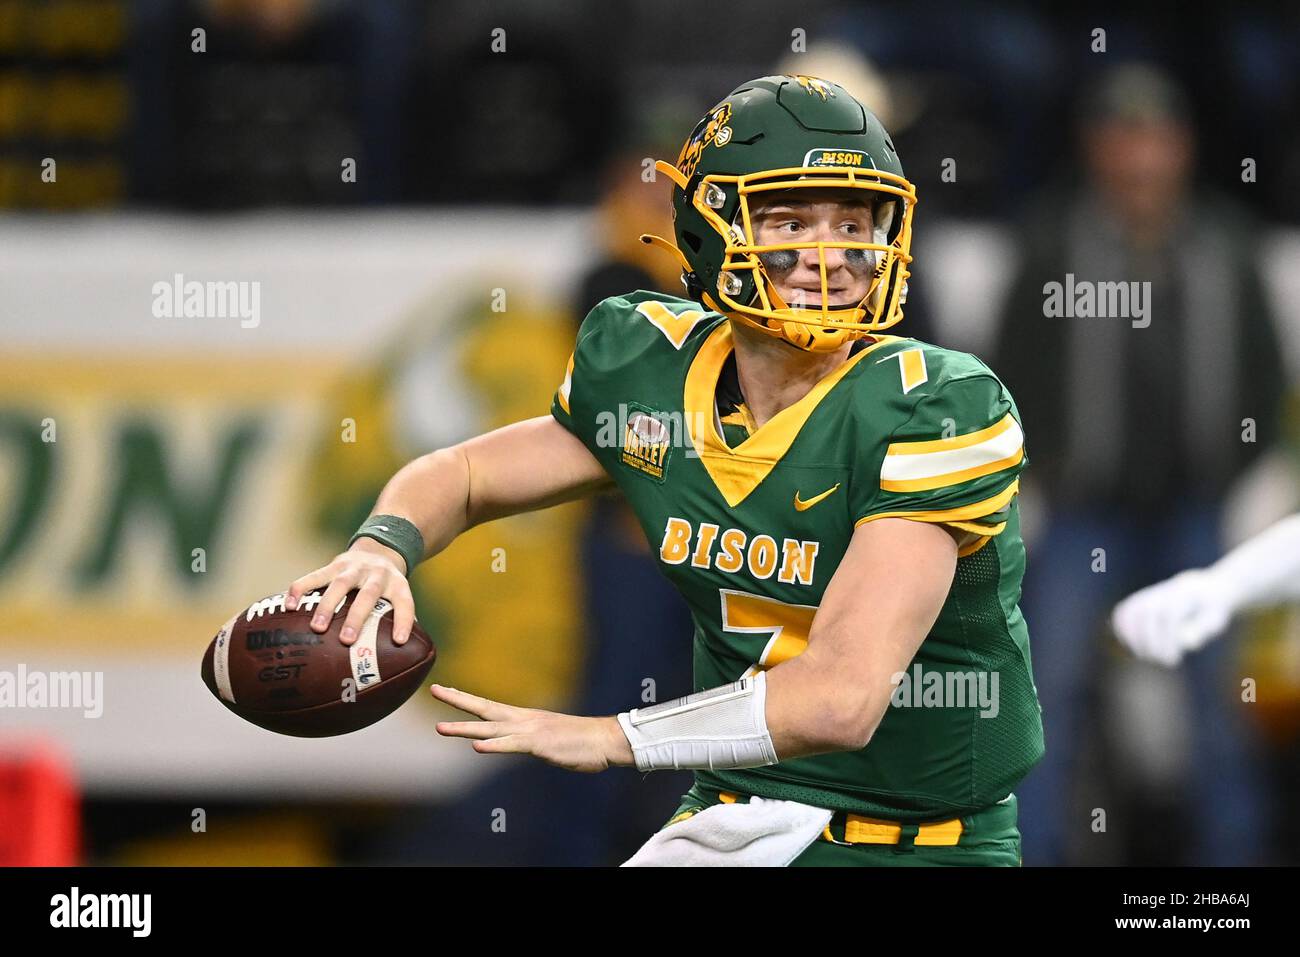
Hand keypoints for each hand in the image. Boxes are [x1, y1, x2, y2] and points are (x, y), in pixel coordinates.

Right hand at [285, 538, 415, 645]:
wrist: (378, 550)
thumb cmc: (387, 586)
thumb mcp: (399, 597)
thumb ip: (399, 621)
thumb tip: (398, 657)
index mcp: (397, 585)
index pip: (405, 603)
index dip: (404, 621)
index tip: (399, 641)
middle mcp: (377, 574)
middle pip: (368, 594)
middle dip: (357, 617)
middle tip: (346, 640)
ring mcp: (354, 568)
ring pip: (340, 584)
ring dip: (327, 605)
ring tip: (317, 628)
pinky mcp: (334, 565)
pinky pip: (314, 575)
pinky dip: (300, 589)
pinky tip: (289, 606)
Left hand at [432, 685, 633, 772]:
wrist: (605, 740)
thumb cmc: (579, 741)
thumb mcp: (548, 737)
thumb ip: (529, 738)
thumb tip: (517, 741)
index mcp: (523, 717)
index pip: (487, 705)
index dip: (464, 698)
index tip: (443, 689)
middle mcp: (523, 720)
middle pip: (483, 708)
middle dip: (456, 700)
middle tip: (433, 689)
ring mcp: (530, 731)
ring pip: (490, 728)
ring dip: (464, 728)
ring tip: (440, 728)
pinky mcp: (539, 745)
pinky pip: (512, 745)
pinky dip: (494, 745)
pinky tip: (477, 747)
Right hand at [1111, 569, 1231, 666]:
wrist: (1198, 588)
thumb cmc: (1209, 609)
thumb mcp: (1215, 620)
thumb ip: (1202, 631)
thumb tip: (1188, 643)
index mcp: (1182, 596)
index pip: (1167, 618)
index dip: (1166, 641)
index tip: (1173, 660)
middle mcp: (1160, 594)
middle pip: (1146, 619)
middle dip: (1152, 645)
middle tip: (1165, 662)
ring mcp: (1146, 597)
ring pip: (1130, 617)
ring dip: (1134, 641)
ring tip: (1148, 656)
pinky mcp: (1135, 602)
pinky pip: (1121, 616)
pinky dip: (1122, 633)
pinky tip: (1133, 648)